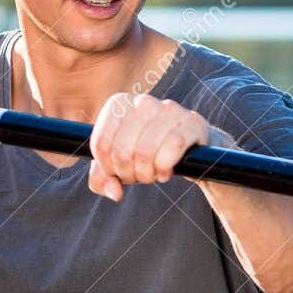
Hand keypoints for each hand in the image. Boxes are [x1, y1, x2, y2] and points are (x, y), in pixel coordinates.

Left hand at [87, 93, 230, 201]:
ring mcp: (169, 109)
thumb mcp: (119, 166)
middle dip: (129, 174)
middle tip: (139, 176)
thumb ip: (102, 179)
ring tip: (153, 174)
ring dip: (147, 174)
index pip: (100, 144)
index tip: (118, 172)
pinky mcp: (192, 122)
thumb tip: (114, 191)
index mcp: (119, 105)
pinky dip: (166, 167)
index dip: (108, 167)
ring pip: (145, 151)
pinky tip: (166, 172)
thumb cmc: (149, 154)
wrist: (191, 151)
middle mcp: (143, 101)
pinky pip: (173, 147)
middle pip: (122, 150)